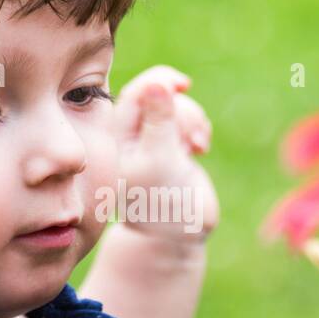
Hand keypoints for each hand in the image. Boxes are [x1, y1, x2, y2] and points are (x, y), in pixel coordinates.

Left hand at [112, 65, 218, 242]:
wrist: (180, 235)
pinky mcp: (173, 146)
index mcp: (118, 138)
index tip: (182, 84)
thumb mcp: (160, 158)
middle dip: (181, 111)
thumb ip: (159, 120)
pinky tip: (200, 150)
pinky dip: (197, 129)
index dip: (158, 82)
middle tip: (194, 139)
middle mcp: (133, 136)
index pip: (134, 95)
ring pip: (176, 108)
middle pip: (160, 98)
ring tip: (198, 147)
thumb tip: (157, 83)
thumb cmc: (162, 201)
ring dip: (192, 121)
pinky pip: (187, 121)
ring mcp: (154, 140)